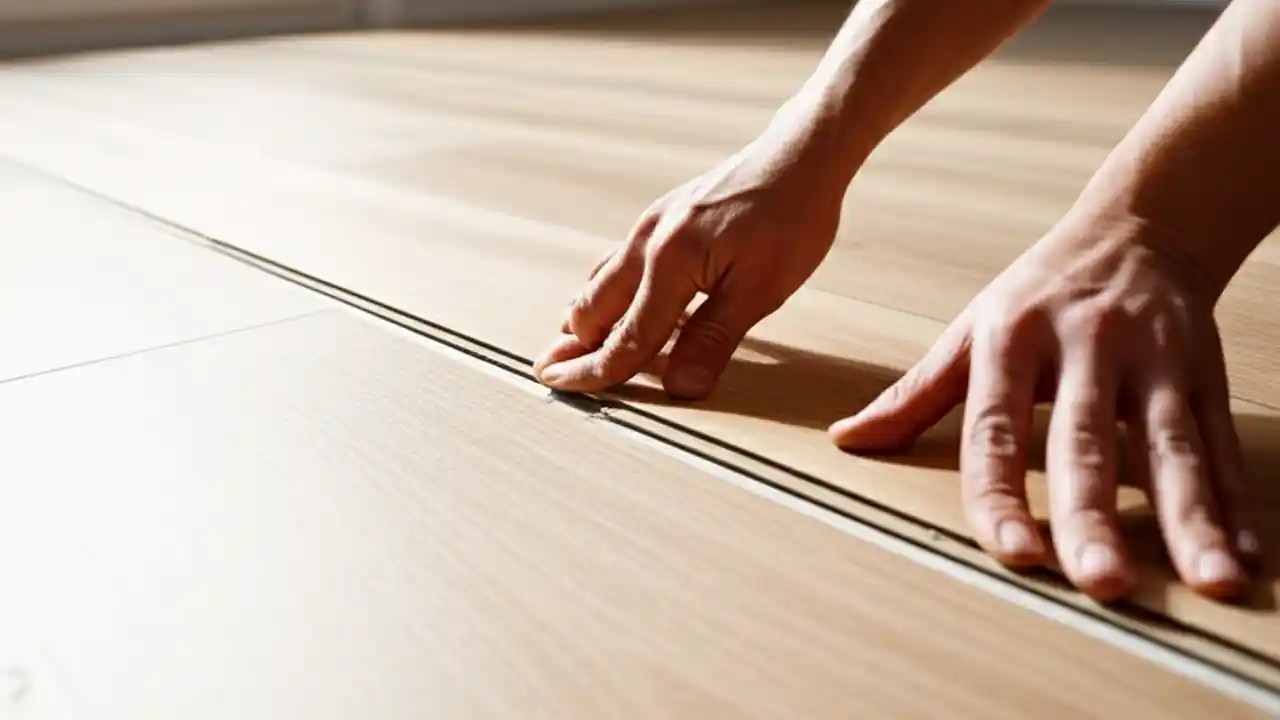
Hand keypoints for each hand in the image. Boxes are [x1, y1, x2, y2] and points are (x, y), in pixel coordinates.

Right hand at [536, 116, 849, 398]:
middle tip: (549, 371)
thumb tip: (679, 387)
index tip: (559, 387)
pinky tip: (620, 304)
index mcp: (669, 263)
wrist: (801, 153)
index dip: (593, 371)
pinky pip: (621, 262)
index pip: (625, 337)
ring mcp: (652, 225)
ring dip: (586, 317)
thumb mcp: (761, 288)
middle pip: (595, 307)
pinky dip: (610, 292)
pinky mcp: (664, 216)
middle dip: (573, 344)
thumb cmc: (791, 216)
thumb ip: (714, 339)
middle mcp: (648, 242)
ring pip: (601, 281)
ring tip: (569, 342)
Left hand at [830, 213, 1260, 601]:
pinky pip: (1220, 444)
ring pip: (1172, 446)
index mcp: (1012, 340)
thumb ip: (914, 394)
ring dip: (1192, 518)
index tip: (1012, 555)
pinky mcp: (1205, 372)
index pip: (996, 428)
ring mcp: (1152, 360)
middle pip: (1087, 442)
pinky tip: (1245, 559)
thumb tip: (846, 440)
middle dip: (1095, 514)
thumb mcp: (969, 331)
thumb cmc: (1037, 293)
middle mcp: (1085, 349)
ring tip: (1211, 582)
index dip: (999, 494)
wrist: (1135, 227)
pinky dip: (1236, 505)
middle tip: (1101, 583)